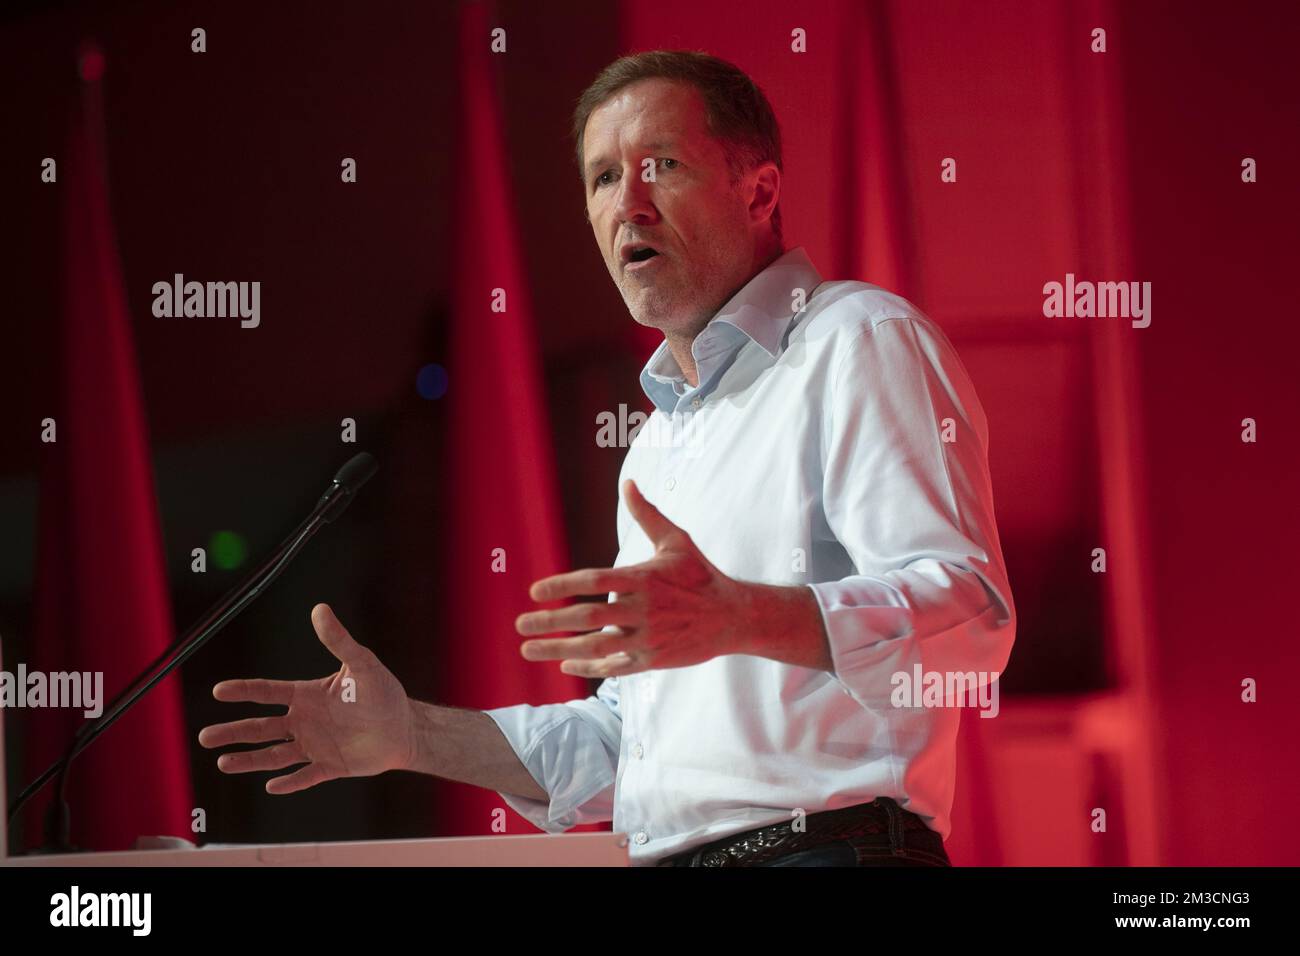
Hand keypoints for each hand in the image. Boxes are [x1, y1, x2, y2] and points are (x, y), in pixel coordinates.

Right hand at [198, 604, 414, 793]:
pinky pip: (306, 776)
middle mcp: (305, 721)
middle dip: (233, 732)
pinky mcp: (330, 766)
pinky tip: (271, 786)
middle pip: (262, 727)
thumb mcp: (363, 664)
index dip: (244, 691)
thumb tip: (321, 609)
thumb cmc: (383, 693)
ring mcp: (315, 745)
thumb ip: (339, 640)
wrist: (404, 727)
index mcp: (308, 695)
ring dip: (250, 759)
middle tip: (205, 737)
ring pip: (275, 754)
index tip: (219, 691)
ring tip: (223, 763)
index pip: (268, 692)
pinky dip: (290, 783)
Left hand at [514, 479, 752, 677]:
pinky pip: (614, 666)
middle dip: (549, 622)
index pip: (594, 580)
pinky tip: (566, 663)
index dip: (562, 585)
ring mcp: (648, 636)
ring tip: (529, 649)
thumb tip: (628, 484)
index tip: (535, 592)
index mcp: (644, 578)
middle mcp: (643, 609)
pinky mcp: (652, 659)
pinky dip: (589, 667)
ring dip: (558, 649)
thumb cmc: (700, 575)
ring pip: (595, 646)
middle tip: (520, 624)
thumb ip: (647, 515)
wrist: (733, 617)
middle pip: (588, 616)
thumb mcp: (676, 541)